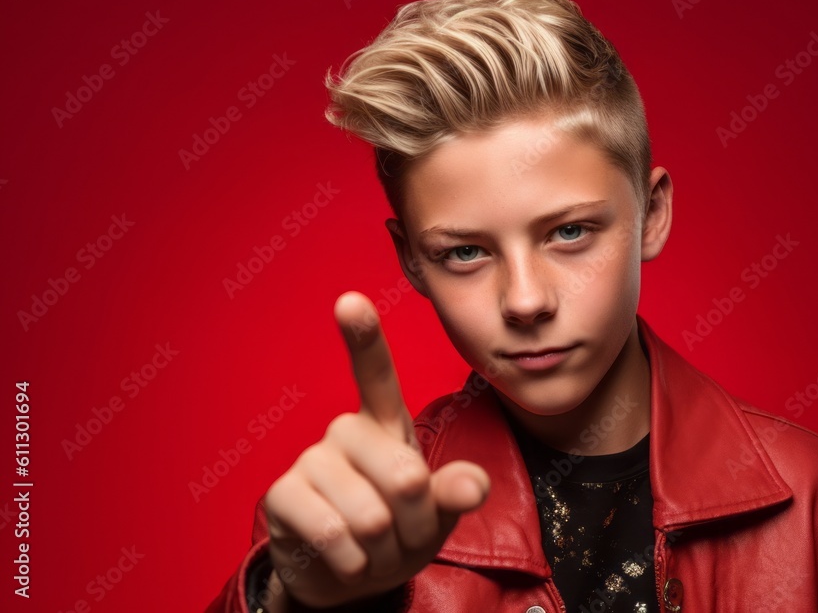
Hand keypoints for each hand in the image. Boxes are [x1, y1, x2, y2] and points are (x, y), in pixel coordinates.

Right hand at [263, 291, 490, 607]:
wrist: (351, 576)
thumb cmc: (400, 530)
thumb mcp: (439, 512)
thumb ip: (456, 492)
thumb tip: (474, 485)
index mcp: (385, 421)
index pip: (375, 373)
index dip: (363, 337)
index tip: (349, 301)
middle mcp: (344, 430)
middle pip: (405, 478)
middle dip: (417, 525)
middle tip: (403, 533)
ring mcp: (310, 460)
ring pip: (370, 517)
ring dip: (384, 550)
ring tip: (373, 547)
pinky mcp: (282, 496)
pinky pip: (334, 536)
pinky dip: (353, 564)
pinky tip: (347, 560)